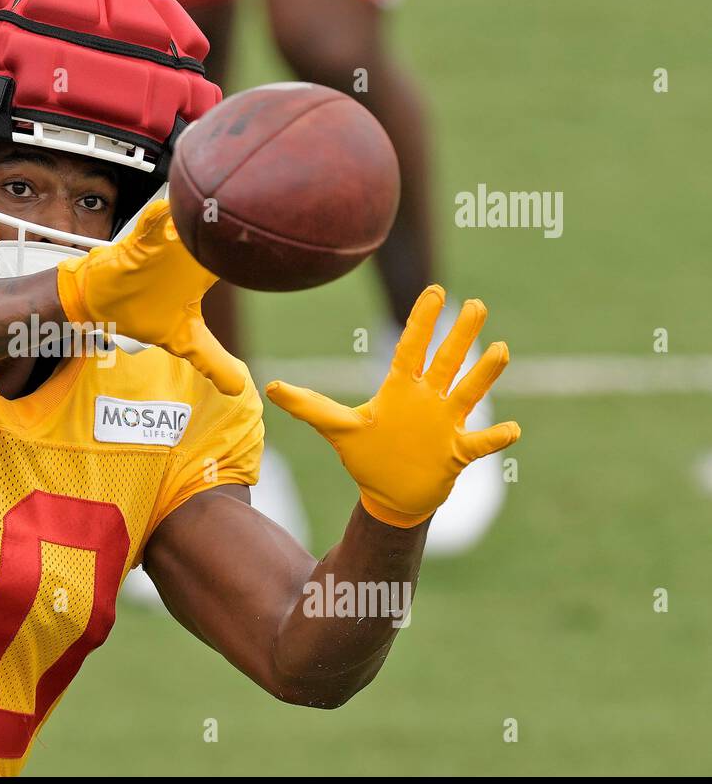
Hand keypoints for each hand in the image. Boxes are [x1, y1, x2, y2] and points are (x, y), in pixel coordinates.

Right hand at [55, 199, 246, 394]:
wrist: (98, 303)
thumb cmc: (140, 312)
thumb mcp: (184, 341)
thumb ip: (212, 361)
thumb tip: (238, 388)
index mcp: (205, 269)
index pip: (240, 253)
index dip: (261, 249)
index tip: (281, 252)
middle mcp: (189, 251)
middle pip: (221, 227)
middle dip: (237, 224)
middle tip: (254, 224)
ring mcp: (166, 243)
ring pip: (190, 218)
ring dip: (202, 217)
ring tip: (218, 214)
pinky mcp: (140, 241)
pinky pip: (152, 222)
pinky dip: (160, 216)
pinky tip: (169, 212)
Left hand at [266, 284, 520, 527]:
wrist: (389, 493)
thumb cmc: (366, 455)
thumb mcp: (337, 428)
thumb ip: (308, 406)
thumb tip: (270, 388)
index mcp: (400, 390)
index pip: (410, 349)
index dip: (421, 322)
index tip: (434, 290)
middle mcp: (427, 400)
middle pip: (446, 361)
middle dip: (459, 335)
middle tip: (475, 305)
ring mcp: (445, 424)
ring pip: (468, 392)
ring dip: (484, 373)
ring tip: (501, 349)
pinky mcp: (457, 451)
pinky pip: (480, 441)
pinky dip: (496, 436)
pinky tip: (512, 428)